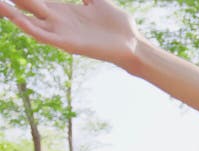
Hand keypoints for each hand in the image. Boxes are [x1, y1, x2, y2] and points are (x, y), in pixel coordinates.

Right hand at [0, 0, 142, 67]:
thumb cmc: (117, 24)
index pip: (33, 0)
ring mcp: (61, 33)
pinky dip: (31, 28)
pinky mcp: (68, 44)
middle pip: (26, 8)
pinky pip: (45, 36)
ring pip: (29, 22)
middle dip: (10, 2)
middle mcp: (57, 21)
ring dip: (11, 14)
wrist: (132, 43)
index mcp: (62, 10)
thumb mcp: (98, 0)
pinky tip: (18, 19)